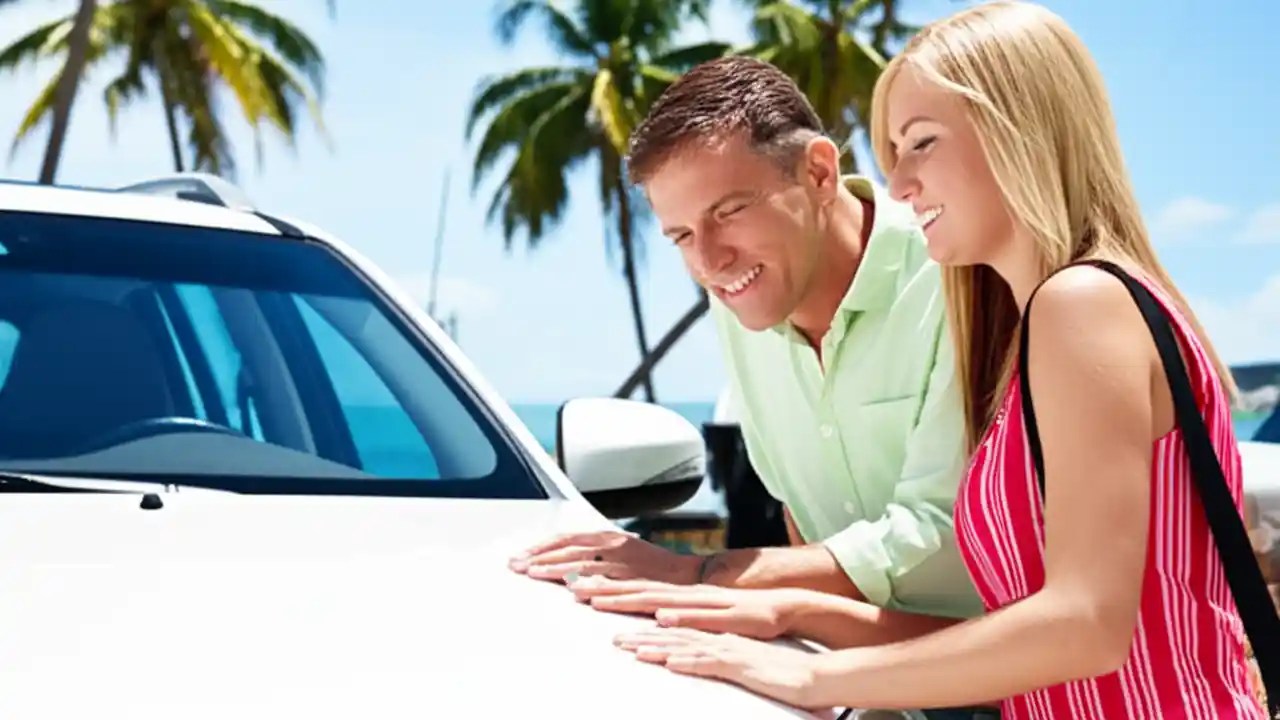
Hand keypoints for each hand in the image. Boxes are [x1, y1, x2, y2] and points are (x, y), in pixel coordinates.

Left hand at [508, 531, 698, 583]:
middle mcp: (612, 545)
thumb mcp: (622, 555)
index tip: (522, 556)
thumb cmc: (654, 570)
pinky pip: (605, 579)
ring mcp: (622, 561)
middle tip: (517, 566)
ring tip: (533, 574)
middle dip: (540, 557)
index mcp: (607, 538)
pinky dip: (587, 582)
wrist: (687, 577)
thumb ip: (596, 557)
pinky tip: (570, 588)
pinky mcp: (633, 577)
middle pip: (568, 549)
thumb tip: (567, 565)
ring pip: (582, 562)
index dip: (542, 547)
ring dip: (556, 569)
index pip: (566, 539)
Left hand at [568, 576, 802, 639]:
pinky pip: (703, 629)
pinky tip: (664, 623)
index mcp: (688, 597)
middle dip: (611, 595)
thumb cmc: (749, 614)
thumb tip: (656, 617)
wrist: (789, 608)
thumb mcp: (709, 614)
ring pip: (667, 611)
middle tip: (579, 593)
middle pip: (646, 597)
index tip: (581, 590)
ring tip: (607, 605)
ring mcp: (713, 613)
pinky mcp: (732, 628)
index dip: (611, 591)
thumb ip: (683, 616)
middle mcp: (695, 600)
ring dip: (635, 607)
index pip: (643, 593)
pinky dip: (683, 624)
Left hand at [614, 626, 826, 709]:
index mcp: (711, 626)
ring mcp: (727, 646)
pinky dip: (689, 661)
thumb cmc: (769, 669)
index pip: (667, 616)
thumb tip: (678, 655)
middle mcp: (715, 631)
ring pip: (683, 642)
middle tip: (604, 622)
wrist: (808, 673)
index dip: (637, 611)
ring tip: (628, 646)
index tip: (608, 607)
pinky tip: (670, 663)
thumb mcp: (731, 655)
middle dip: (634, 622)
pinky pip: (710, 663)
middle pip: (667, 625)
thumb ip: (706, 652)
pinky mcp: (740, 664)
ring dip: (654, 644)